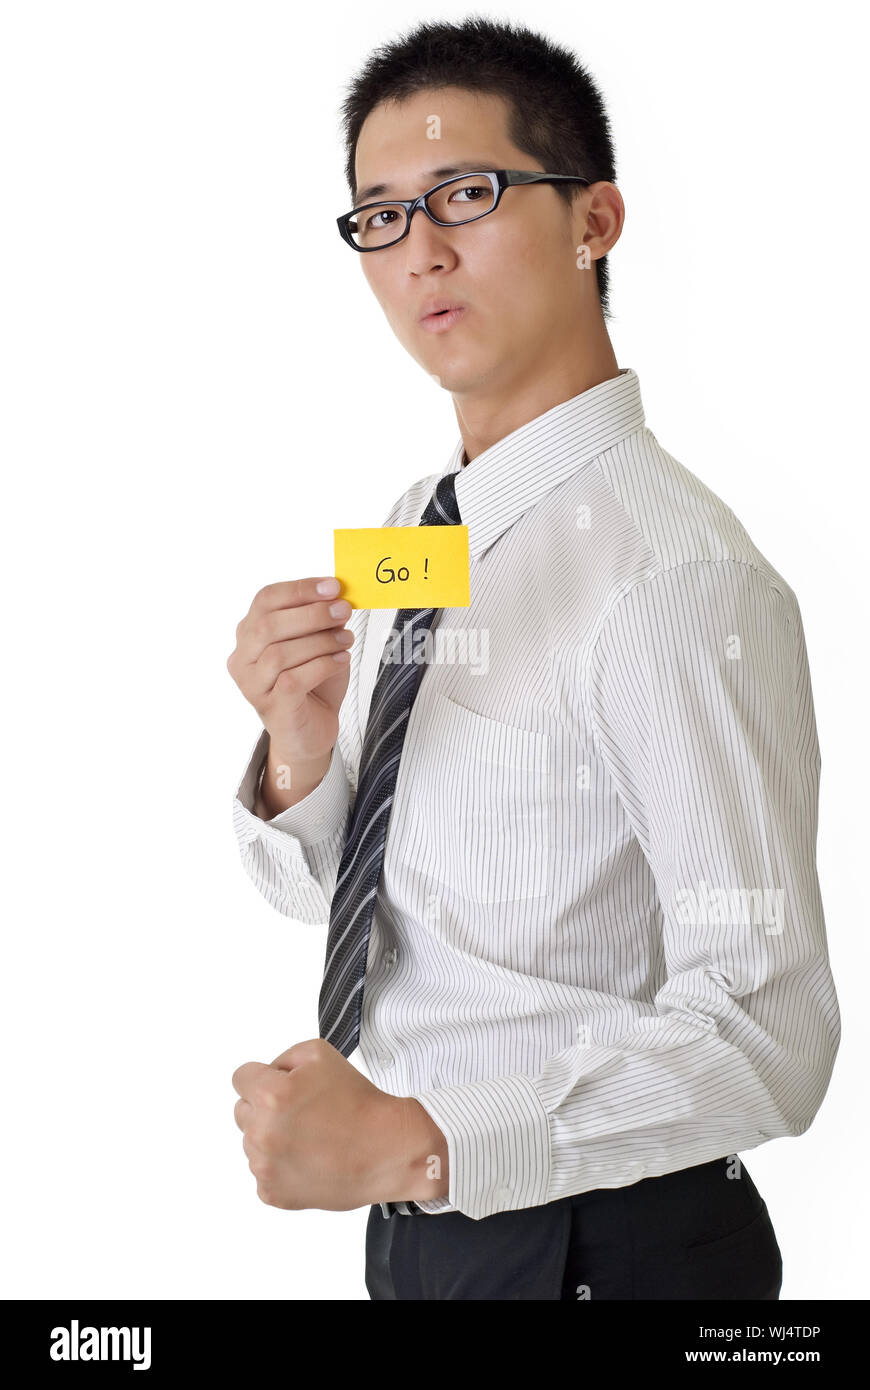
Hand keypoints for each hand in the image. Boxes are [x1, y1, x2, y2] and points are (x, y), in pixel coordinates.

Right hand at [226, 577, 355, 765]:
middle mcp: (242, 658)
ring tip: (346, 639)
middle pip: (269, 625)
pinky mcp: (271, 707)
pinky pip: (293, 679)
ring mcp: (252, 685)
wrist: (310, 732)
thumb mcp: (317, 644)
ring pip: (280, 653)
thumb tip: (337, 597)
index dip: (299, 589)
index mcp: (249, 634)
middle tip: (343, 611)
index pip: (265, 600)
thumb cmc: (311, 684)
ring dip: (320, 641)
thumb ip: (322, 621)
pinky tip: (341, 660)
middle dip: (312, 614)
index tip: (332, 586)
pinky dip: (322, 665)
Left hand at [231, 1039, 448, 1210]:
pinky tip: (308, 1159)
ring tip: (309, 1137)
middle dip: (264, 1107)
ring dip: (271, 1137)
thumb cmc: (358, 1102)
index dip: (262, 1077)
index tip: (280, 1086)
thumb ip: (282, 1059)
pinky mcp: (272, 1193)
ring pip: (252, 1142)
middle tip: (300, 1111)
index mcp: (271, 1095)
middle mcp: (262, 1132)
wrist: (386, 1150)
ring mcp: (265, 1167)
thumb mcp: (319, 1053)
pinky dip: (280, 1166)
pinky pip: (263, 1171)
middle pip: (242, 1111)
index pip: (240, 1078)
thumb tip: (266, 1076)